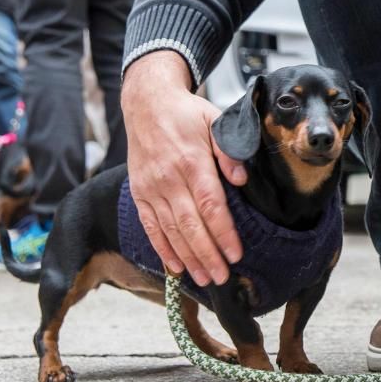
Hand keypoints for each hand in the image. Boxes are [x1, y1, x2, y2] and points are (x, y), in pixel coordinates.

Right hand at [123, 50, 246, 284]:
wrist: (147, 103)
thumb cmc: (186, 113)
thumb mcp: (214, 119)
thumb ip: (229, 149)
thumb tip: (241, 179)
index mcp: (191, 161)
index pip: (210, 205)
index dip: (223, 233)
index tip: (236, 253)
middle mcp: (169, 179)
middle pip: (190, 225)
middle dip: (208, 254)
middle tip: (223, 277)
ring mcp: (151, 188)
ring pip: (170, 231)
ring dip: (188, 258)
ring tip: (204, 278)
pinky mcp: (139, 193)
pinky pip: (150, 226)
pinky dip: (163, 249)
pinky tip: (176, 267)